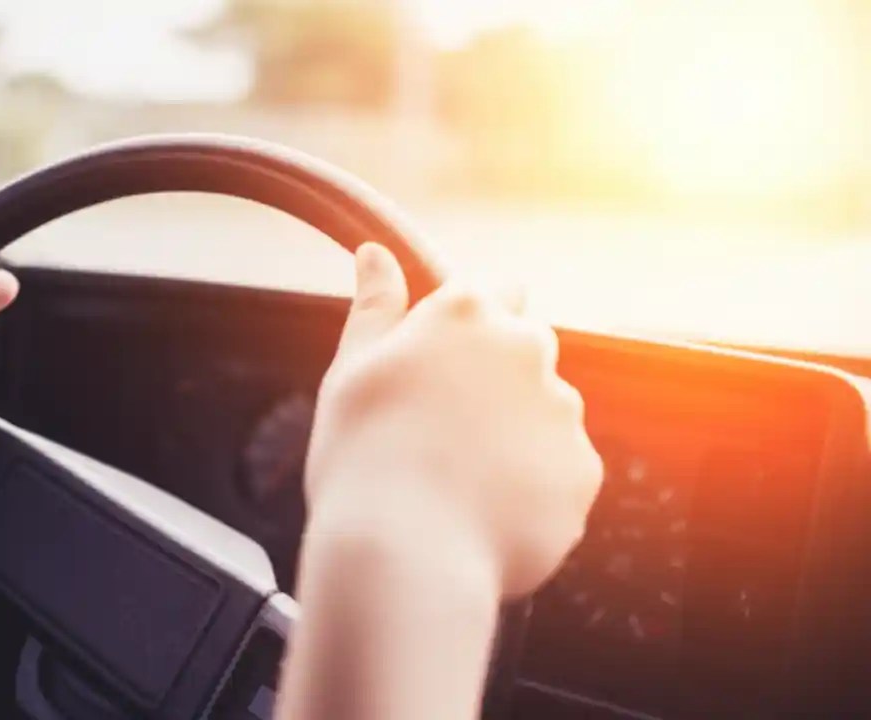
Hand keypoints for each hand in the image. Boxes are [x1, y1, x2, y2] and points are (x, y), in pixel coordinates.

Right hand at [304, 243, 601, 596]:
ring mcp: (562, 413)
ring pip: (545, 414)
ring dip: (515, 434)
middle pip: (526, 349)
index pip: (495, 290)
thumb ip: (375, 307)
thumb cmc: (362, 459)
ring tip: (458, 481)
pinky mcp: (582, 474)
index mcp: (467, 314)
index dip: (468, 327)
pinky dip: (531, 488)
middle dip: (497, 377)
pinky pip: (559, 473)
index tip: (443, 360)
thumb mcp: (351, 371)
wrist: (403, 555)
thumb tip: (376, 254)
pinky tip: (483, 513)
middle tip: (442, 428)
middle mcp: (527, 350)